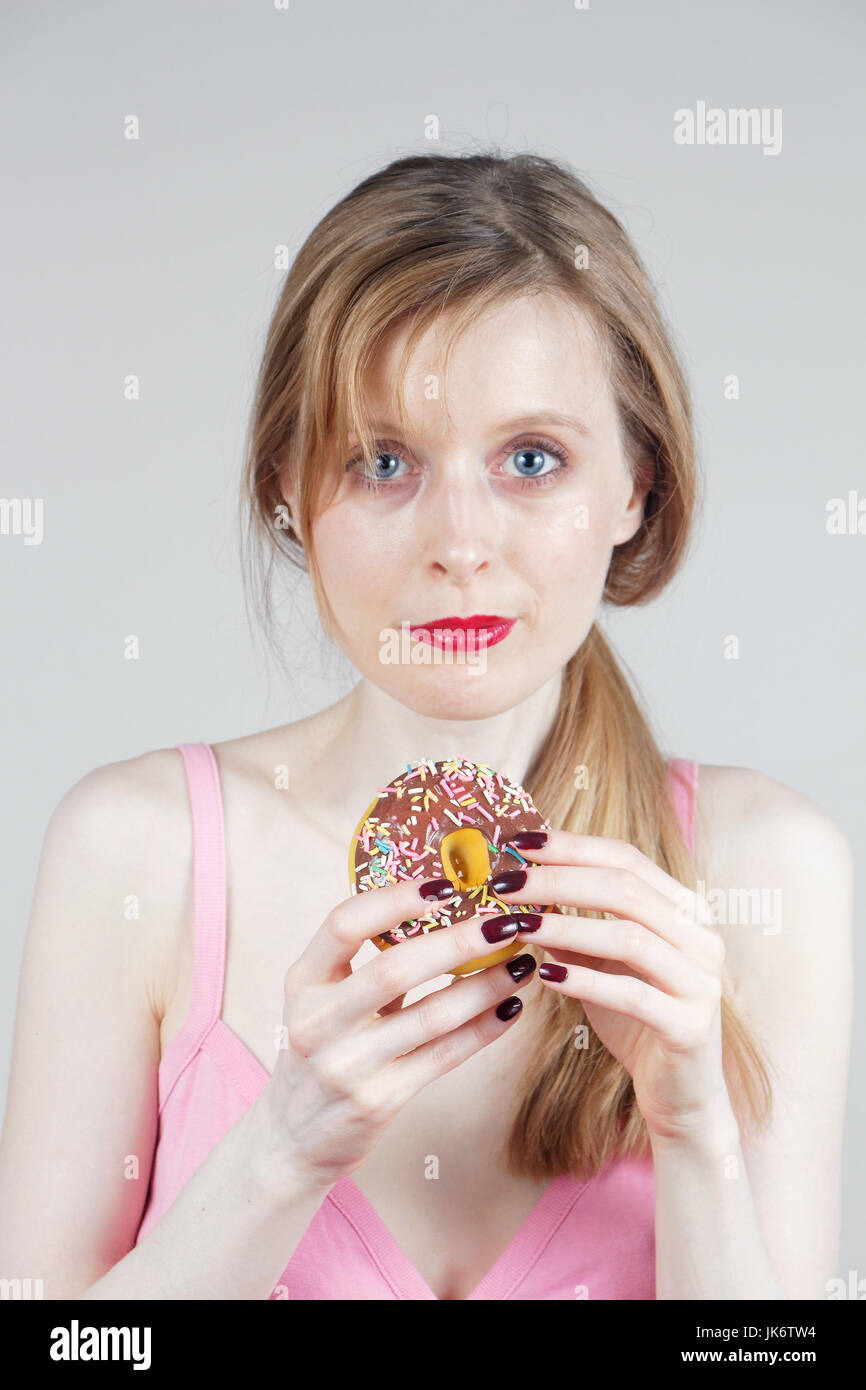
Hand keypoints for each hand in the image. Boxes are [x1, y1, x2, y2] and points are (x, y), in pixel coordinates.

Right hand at [263, 877, 535, 1188]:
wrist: (292, 1139)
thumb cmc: (320, 1052)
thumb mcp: (321, 1000)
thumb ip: (366, 961)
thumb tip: (441, 905)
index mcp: (303, 981)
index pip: (343, 924)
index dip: (395, 899)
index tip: (446, 883)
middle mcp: (317, 1021)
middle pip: (395, 968)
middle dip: (460, 941)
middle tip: (506, 920)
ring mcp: (346, 1065)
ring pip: (431, 1015)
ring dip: (486, 985)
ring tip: (523, 962)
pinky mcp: (377, 1101)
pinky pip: (443, 1057)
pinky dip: (483, 1029)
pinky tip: (511, 1007)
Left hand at [493, 829, 733, 1143]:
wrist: (680, 1096)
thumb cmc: (637, 1021)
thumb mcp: (599, 964)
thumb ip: (571, 925)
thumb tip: (517, 887)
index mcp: (684, 911)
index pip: (625, 858)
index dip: (570, 846)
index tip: (516, 844)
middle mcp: (701, 937)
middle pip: (625, 889)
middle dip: (558, 880)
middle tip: (506, 884)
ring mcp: (702, 981)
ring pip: (630, 937)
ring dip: (566, 927)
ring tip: (518, 925)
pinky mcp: (691, 1026)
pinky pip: (634, 995)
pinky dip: (586, 982)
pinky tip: (545, 977)